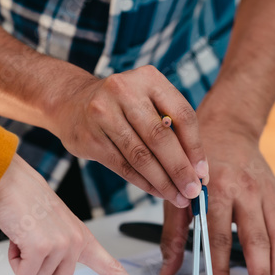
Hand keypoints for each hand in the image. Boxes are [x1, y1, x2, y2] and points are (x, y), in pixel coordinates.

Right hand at [0, 155, 154, 274]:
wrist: (9, 180)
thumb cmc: (25, 203)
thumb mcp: (42, 238)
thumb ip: (47, 267)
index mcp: (83, 239)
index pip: (113, 268)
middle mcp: (77, 242)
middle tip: (30, 249)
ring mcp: (63, 244)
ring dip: (23, 265)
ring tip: (23, 237)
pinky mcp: (43, 247)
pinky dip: (14, 262)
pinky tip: (17, 239)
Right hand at [51, 66, 208, 207]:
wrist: (71, 102)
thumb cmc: (120, 105)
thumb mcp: (148, 100)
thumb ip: (172, 126)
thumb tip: (197, 169)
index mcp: (148, 78)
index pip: (182, 115)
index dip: (195, 148)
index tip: (202, 173)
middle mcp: (124, 91)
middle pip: (160, 138)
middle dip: (180, 170)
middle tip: (192, 192)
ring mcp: (103, 114)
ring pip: (140, 156)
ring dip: (162, 182)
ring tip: (176, 196)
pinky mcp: (89, 137)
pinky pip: (122, 166)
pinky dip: (142, 182)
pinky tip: (156, 191)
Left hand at [158, 105, 274, 274]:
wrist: (228, 128)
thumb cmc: (199, 162)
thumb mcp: (176, 193)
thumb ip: (172, 235)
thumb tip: (166, 271)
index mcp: (215, 188)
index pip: (218, 236)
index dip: (220, 268)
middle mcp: (244, 189)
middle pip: (254, 238)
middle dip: (259, 273)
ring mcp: (265, 191)